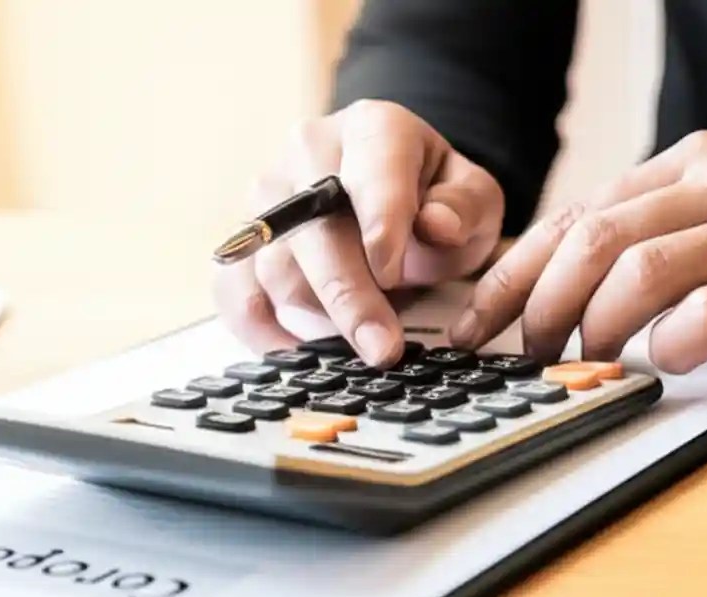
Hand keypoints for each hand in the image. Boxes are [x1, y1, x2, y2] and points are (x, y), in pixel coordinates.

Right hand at [214, 100, 503, 366]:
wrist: (387, 198)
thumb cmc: (433, 199)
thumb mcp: (473, 198)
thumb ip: (463, 208)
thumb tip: (439, 225)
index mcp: (373, 128)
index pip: (371, 171)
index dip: (381, 222)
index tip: (392, 271)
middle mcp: (308, 152)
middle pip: (315, 230)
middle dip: (349, 296)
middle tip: (382, 349)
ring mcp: (268, 197)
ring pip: (276, 267)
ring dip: (316, 319)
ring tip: (359, 353)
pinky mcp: (245, 241)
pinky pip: (233, 289)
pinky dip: (259, 330)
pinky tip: (295, 357)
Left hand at [451, 131, 706, 371]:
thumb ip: (673, 221)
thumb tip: (584, 277)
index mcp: (696, 161)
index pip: (578, 214)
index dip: (514, 273)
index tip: (476, 322)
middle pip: (592, 241)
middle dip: (539, 307)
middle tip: (524, 357)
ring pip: (638, 271)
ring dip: (595, 328)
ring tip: (587, 365)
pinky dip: (676, 344)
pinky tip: (671, 362)